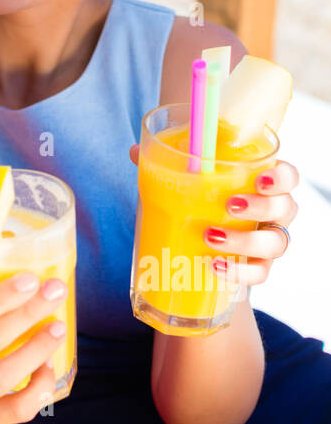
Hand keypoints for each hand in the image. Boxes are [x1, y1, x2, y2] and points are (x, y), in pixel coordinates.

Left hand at [128, 145, 298, 289]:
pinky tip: (215, 266)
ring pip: (276, 242)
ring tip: (211, 237)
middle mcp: (274, 211)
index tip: (260, 178)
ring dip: (246, 241)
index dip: (282, 177)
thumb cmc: (202, 199)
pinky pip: (259, 272)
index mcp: (262, 182)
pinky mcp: (257, 267)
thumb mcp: (188, 178)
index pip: (287, 175)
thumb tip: (135, 150)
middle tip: (231, 204)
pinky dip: (239, 272)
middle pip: (286, 207)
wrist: (203, 242)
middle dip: (263, 206)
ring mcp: (268, 240)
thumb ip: (167, 161)